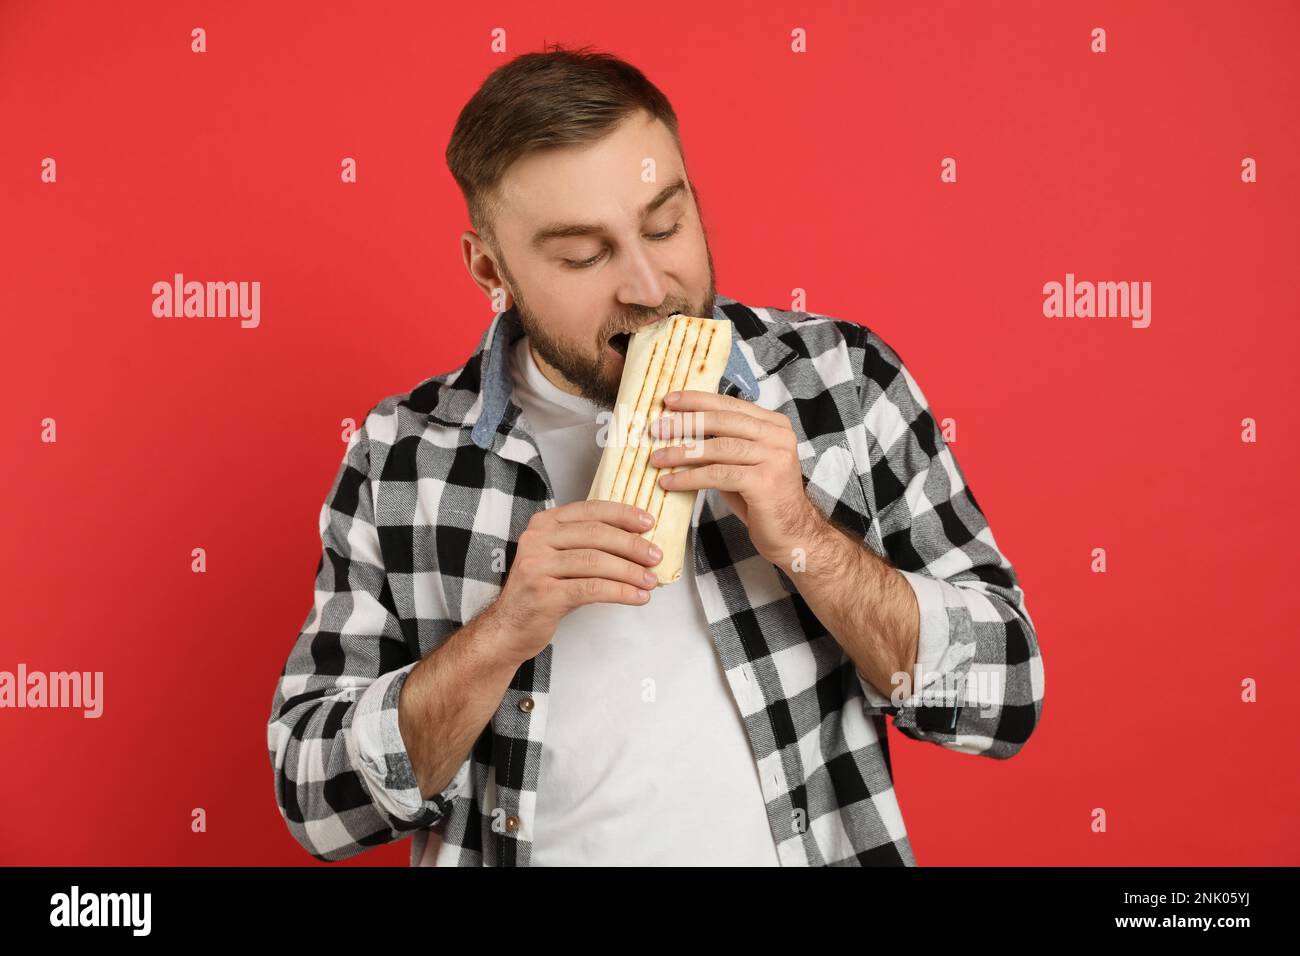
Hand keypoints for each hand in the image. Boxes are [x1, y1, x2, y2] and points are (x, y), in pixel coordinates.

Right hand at [485, 499, 663, 665]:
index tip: (648, 522)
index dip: (622, 514)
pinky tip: (637, 597)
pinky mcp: (545, 594)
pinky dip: (621, 592)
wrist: (508, 628)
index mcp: (543, 524)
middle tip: (655, 556)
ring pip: (596, 562)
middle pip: (595, 535)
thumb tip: (636, 542)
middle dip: (632, 545)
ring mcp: (538, 566)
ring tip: (650, 580)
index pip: (589, 510)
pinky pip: (592, 589)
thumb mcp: (558, 559)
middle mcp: (537, 540)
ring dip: (630, 571)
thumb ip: (586, 544)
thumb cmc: (541, 592)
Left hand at [648, 389, 826, 564]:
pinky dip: (689, 478)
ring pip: (717, 448)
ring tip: (657, 458)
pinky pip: (717, 475)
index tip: (669, 400)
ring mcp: (774, 458)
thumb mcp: (744, 463)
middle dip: (685, 423)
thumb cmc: (762, 500)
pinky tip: (669, 482)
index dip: (697, 401)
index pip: (730, 405)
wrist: (791, 534)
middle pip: (723, 421)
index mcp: (775, 425)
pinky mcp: (764, 482)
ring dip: (681, 453)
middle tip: (656, 428)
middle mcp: (778, 436)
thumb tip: (681, 429)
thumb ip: (724, 443)